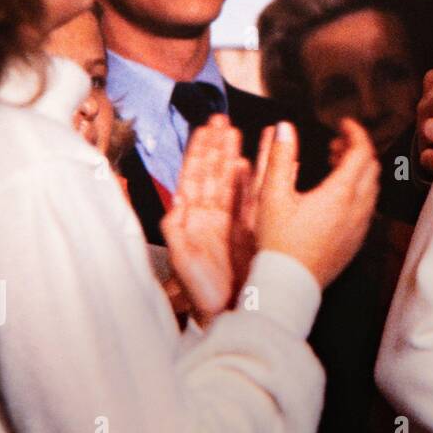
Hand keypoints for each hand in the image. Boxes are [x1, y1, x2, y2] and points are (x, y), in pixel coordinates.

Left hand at [160, 115, 244, 324]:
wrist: (226, 313)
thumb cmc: (201, 292)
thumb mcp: (182, 261)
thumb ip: (176, 231)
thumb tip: (176, 202)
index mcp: (192, 219)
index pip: (194, 176)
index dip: (199, 151)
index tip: (204, 129)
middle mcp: (211, 216)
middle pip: (214, 172)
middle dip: (217, 145)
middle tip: (222, 119)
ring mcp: (231, 221)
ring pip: (234, 180)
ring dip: (236, 156)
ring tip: (240, 133)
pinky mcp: (250, 230)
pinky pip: (254, 198)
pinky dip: (255, 180)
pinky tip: (256, 164)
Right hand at [255, 118, 379, 288]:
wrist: (289, 285)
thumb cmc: (278, 243)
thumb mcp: (272, 196)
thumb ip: (280, 158)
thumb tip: (285, 128)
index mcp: (341, 193)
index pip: (362, 152)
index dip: (356, 132)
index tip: (344, 124)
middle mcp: (358, 208)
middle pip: (371, 167)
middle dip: (357, 149)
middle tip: (335, 143)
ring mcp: (360, 226)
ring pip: (372, 187)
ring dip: (359, 170)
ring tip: (334, 165)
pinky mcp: (356, 241)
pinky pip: (367, 207)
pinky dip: (359, 191)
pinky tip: (336, 195)